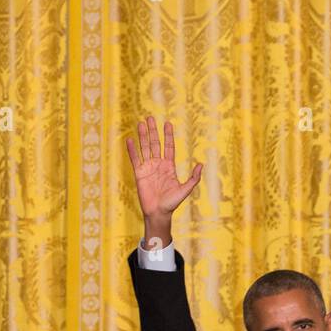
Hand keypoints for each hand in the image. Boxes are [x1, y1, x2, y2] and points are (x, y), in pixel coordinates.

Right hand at [126, 116, 202, 247]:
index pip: (168, 146)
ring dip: (143, 136)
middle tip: (150, 118)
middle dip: (153, 131)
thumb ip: (193, 178)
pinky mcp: (139, 174)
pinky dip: (132, 150)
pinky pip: (135, 159)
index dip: (168, 135)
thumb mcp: (185, 190)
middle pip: (155, 144)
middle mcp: (158, 164)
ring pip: (145, 148)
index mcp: (169, 166)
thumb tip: (201, 164)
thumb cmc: (172, 203)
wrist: (159, 213)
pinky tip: (130, 139)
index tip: (167, 123)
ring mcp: (148, 168)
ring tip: (141, 123)